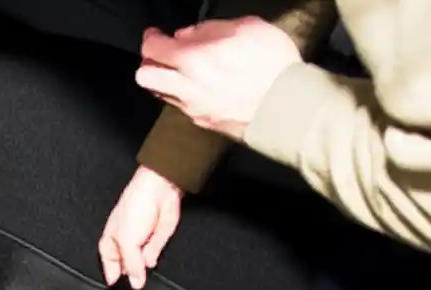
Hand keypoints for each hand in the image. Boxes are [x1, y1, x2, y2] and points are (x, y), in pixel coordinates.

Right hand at [99, 165, 182, 289]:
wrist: (158, 191)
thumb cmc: (134, 207)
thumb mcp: (126, 241)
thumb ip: (131, 264)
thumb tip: (135, 283)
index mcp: (110, 242)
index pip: (109, 265)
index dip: (112, 275)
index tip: (117, 287)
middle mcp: (125, 244)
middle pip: (127, 267)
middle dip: (131, 273)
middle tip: (134, 279)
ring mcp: (142, 243)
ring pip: (143, 264)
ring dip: (144, 267)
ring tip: (143, 263)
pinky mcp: (157, 241)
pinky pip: (156, 256)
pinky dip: (155, 259)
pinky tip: (152, 259)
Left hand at [136, 18, 300, 139]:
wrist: (286, 106)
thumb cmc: (271, 62)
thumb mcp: (246, 27)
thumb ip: (210, 29)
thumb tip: (187, 36)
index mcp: (192, 59)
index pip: (151, 49)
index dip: (151, 38)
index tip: (156, 34)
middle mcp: (184, 86)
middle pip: (144, 77)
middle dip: (150, 63)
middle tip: (164, 55)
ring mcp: (192, 107)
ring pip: (159, 94)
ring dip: (163, 81)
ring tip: (181, 71)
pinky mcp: (203, 121)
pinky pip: (180, 106)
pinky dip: (181, 94)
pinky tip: (198, 86)